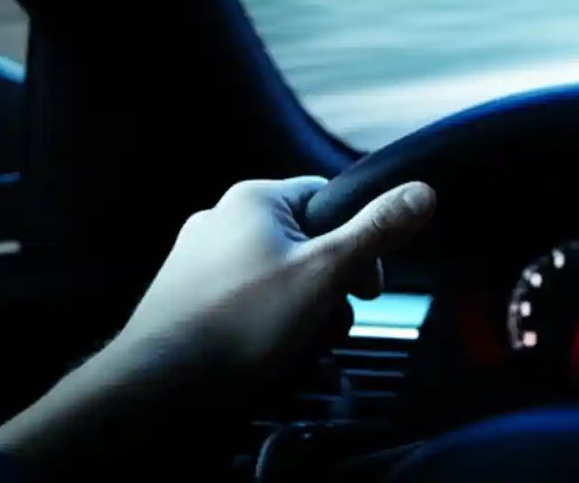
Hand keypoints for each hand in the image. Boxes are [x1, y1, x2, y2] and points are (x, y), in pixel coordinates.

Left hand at [0, 177, 435, 468]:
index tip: (366, 285)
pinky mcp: (189, 300)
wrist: (158, 386)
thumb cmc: (236, 327)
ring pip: (279, 279)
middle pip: (308, 244)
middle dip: (329, 288)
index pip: (330, 200)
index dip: (359, 243)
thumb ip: (376, 231)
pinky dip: (266, 328)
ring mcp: (200, 263)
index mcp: (254, 200)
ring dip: (301, 312)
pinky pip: (249, 305)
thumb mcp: (326, 273)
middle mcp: (221, 222)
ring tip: (296, 343)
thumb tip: (420, 192)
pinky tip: (267, 353)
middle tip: (329, 319)